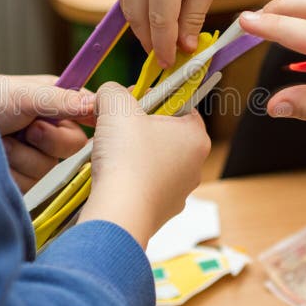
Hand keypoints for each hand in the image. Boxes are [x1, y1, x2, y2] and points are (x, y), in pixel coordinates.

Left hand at [0, 75, 94, 191]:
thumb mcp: (25, 95)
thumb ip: (61, 101)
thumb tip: (95, 102)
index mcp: (55, 101)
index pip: (88, 113)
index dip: (92, 120)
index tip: (92, 123)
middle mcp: (48, 129)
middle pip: (74, 147)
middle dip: (48, 140)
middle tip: (27, 128)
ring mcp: (34, 156)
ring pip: (50, 168)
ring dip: (24, 156)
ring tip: (4, 141)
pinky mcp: (21, 180)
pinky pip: (31, 184)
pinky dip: (12, 172)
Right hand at [78, 82, 210, 245]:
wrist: (118, 214)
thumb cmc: (126, 156)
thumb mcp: (116, 106)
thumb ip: (114, 91)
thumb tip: (111, 93)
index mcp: (196, 137)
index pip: (182, 106)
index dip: (155, 97)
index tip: (132, 101)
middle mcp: (195, 166)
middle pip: (166, 133)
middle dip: (140, 126)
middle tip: (116, 126)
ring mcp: (179, 192)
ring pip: (154, 160)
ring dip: (133, 153)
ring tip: (109, 153)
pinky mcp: (161, 211)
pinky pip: (144, 185)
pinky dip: (129, 179)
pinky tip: (111, 177)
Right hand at [114, 0, 246, 67]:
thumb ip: (194, 14)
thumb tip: (185, 47)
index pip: (160, 21)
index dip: (165, 47)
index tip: (170, 63)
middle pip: (139, 17)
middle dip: (152, 41)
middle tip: (166, 57)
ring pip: (128, 7)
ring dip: (143, 27)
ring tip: (161, 40)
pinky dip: (138, 8)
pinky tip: (154, 16)